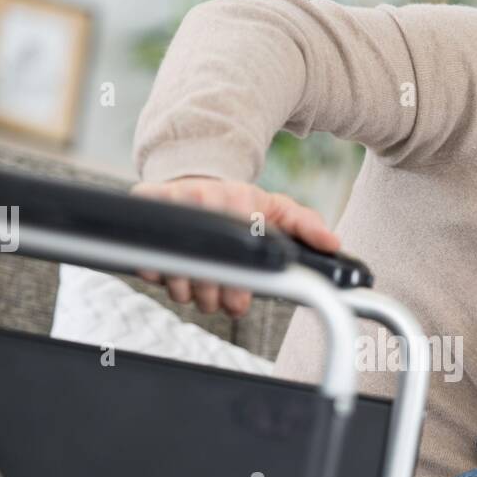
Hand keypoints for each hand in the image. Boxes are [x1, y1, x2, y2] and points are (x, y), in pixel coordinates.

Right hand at [129, 176, 340, 318]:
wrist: (197, 177)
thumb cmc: (240, 201)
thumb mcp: (277, 208)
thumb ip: (307, 226)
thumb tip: (332, 244)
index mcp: (237, 202)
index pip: (239, 264)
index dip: (238, 293)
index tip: (240, 299)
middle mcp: (202, 200)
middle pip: (205, 281)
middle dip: (215, 298)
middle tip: (220, 290)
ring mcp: (170, 205)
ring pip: (176, 280)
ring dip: (188, 291)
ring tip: (199, 278)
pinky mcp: (144, 208)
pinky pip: (148, 265)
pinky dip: (160, 276)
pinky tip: (175, 268)